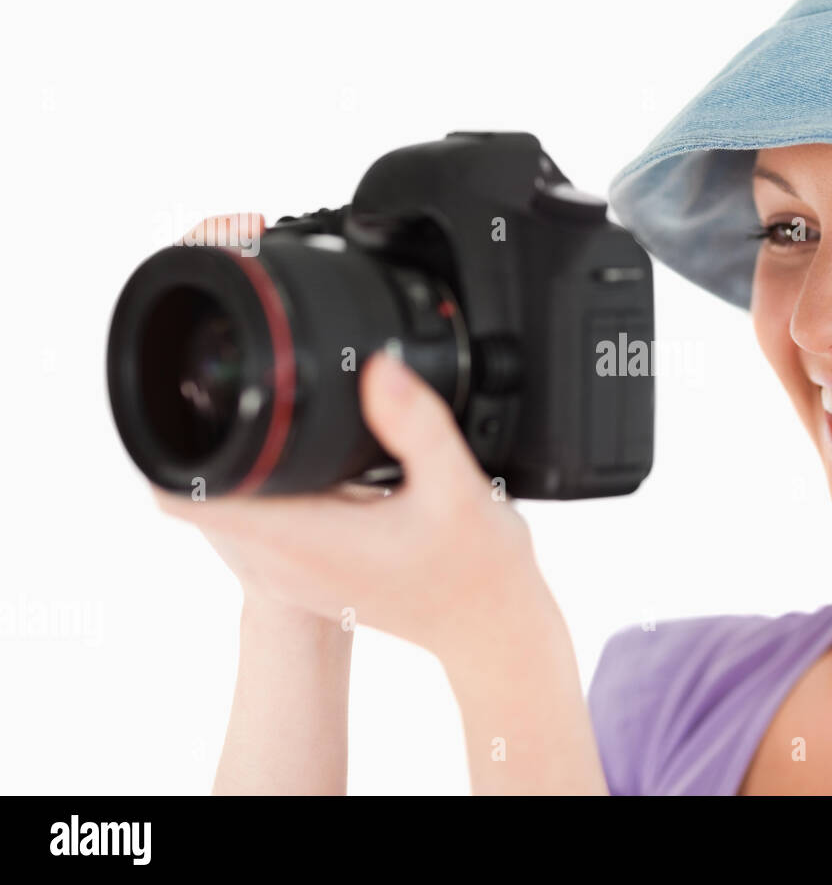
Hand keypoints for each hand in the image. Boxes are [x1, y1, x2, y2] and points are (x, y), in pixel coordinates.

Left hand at [154, 216, 550, 658]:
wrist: (493, 629)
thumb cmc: (478, 569)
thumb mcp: (458, 487)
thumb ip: (417, 423)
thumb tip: (379, 366)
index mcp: (299, 538)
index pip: (184, 494)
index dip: (173, 440)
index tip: (198, 393)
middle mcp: (282, 562)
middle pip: (195, 494)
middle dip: (206, 438)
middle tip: (248, 389)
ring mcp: (292, 575)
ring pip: (227, 509)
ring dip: (235, 466)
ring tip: (278, 422)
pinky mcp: (309, 575)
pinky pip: (258, 525)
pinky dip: (264, 490)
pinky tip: (313, 465)